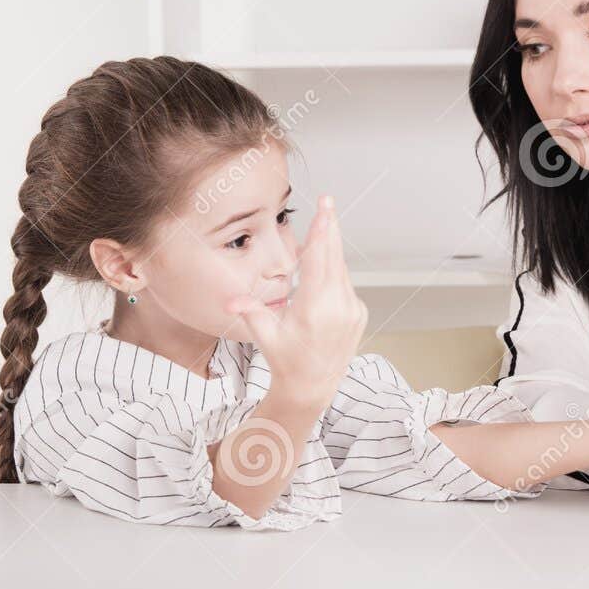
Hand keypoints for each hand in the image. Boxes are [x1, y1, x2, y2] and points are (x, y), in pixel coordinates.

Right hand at [225, 194, 366, 410]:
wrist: (312, 388)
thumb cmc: (286, 361)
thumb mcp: (264, 336)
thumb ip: (249, 311)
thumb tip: (229, 300)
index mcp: (316, 309)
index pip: (320, 260)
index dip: (323, 231)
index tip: (327, 209)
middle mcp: (339, 307)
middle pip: (334, 257)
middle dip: (330, 227)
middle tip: (328, 200)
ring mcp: (352, 310)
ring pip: (341, 269)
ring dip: (329, 250)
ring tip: (321, 229)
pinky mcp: (359, 313)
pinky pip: (345, 283)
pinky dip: (334, 272)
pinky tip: (322, 268)